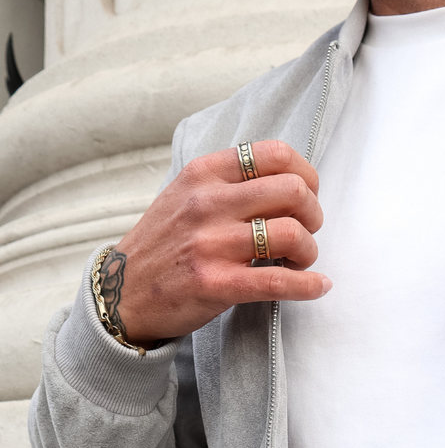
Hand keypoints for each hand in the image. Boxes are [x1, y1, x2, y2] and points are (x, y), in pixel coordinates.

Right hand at [99, 141, 330, 346]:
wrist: (123, 293)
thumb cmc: (164, 245)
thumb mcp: (185, 195)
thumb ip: (228, 183)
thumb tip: (287, 182)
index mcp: (204, 174)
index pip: (275, 154)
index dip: (306, 175)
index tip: (307, 196)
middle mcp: (207, 202)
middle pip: (293, 191)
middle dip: (313, 214)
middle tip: (306, 233)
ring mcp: (211, 244)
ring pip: (291, 233)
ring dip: (309, 251)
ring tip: (300, 262)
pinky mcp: (216, 284)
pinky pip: (278, 281)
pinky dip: (309, 286)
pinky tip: (318, 286)